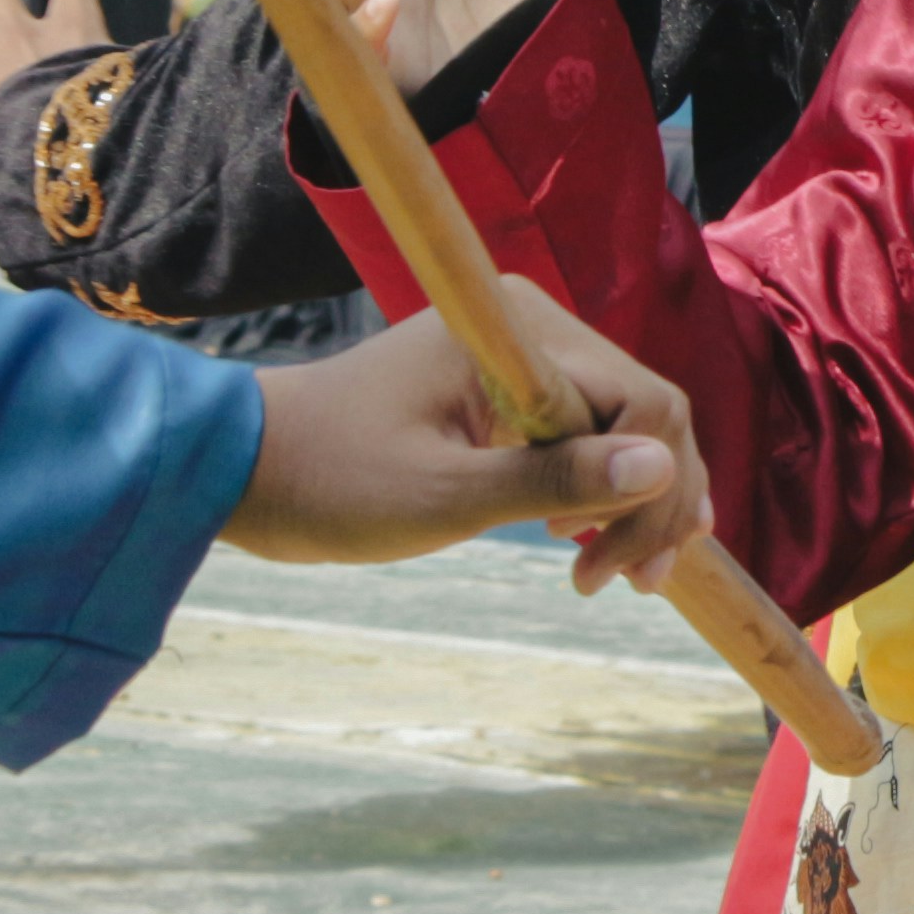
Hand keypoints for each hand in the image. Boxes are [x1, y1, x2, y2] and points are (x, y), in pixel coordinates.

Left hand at [226, 273, 711, 584]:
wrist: (252, 470)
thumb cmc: (333, 481)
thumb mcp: (444, 497)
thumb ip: (554, 477)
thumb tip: (662, 465)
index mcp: (518, 332)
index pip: (643, 401)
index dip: (651, 487)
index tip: (607, 567)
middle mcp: (534, 328)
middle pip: (648, 412)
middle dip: (654, 502)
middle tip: (630, 585)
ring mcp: (526, 358)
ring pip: (629, 426)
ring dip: (637, 501)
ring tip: (617, 577)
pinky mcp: (512, 392)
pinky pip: (589, 433)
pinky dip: (605, 488)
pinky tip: (605, 540)